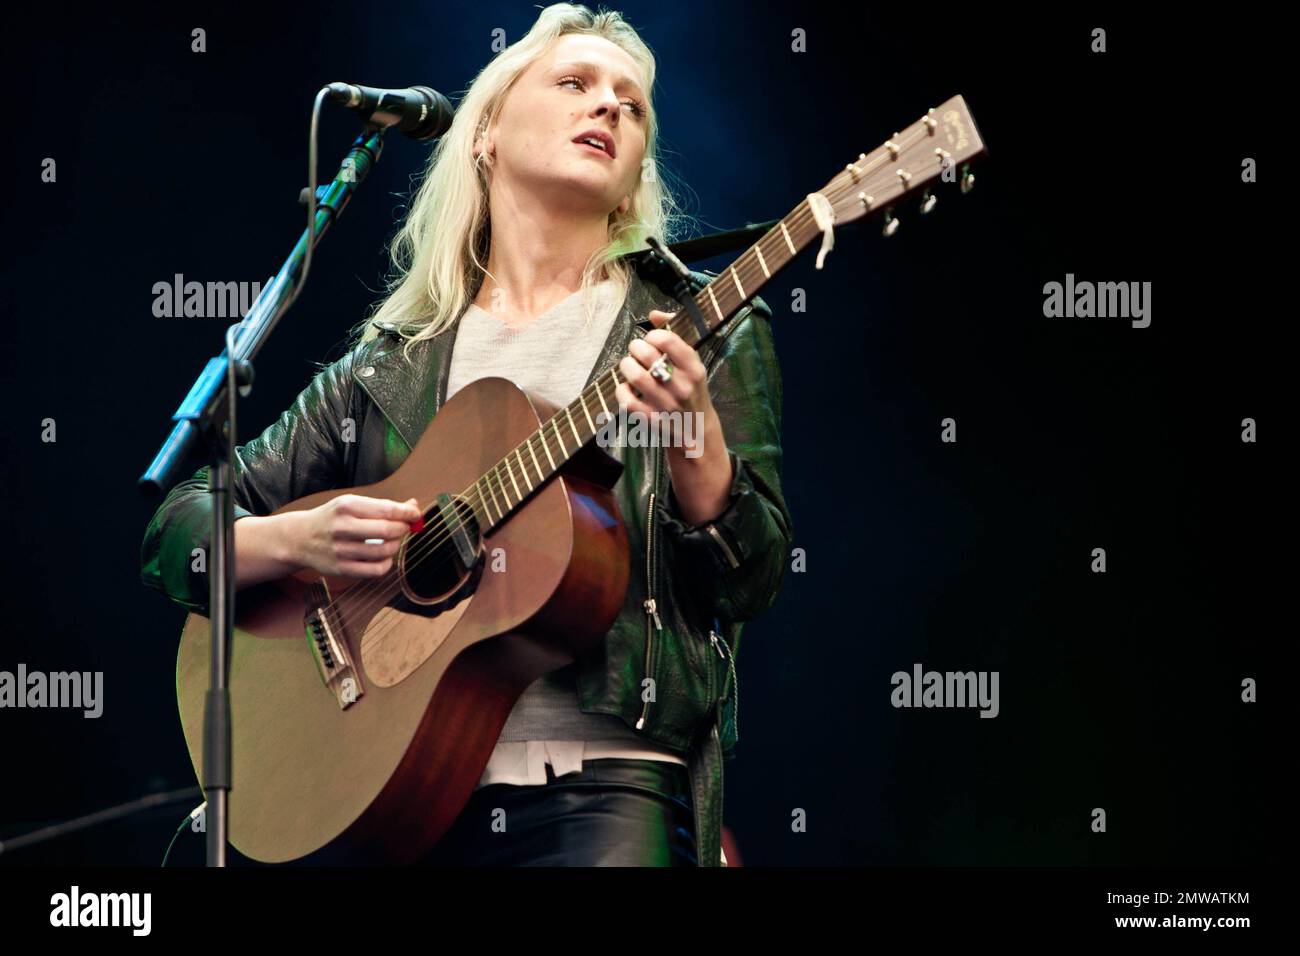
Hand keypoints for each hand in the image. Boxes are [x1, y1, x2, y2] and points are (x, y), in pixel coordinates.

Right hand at [289, 493, 421, 578]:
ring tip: (391, 541)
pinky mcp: (341, 569)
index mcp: (347, 506)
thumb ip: (383, 505)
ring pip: (385, 551)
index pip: (387, 510)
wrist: (299, 538)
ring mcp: (341, 550)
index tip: (416, 514)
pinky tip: (383, 557)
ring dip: (395, 546)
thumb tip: (413, 505)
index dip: (408, 513)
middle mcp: (342, 527)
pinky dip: (386, 564)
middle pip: (389, 531)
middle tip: (404, 527)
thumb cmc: (333, 519)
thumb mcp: (352, 504)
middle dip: (403, 529)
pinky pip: (376, 570)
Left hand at [614, 310, 714, 430]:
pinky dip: (621, 390)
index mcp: (694, 369)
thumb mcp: (692, 363)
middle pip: (648, 355)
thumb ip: (674, 335)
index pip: (668, 340)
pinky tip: (627, 387)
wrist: (697, 430)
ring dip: (626, 365)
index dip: (653, 334)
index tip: (652, 339)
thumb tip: (654, 314)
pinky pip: (627, 400)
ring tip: (629, 365)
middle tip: (636, 350)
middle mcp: (682, 387)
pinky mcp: (651, 420)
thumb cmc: (691, 389)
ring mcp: (666, 405)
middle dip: (635, 346)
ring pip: (636, 376)